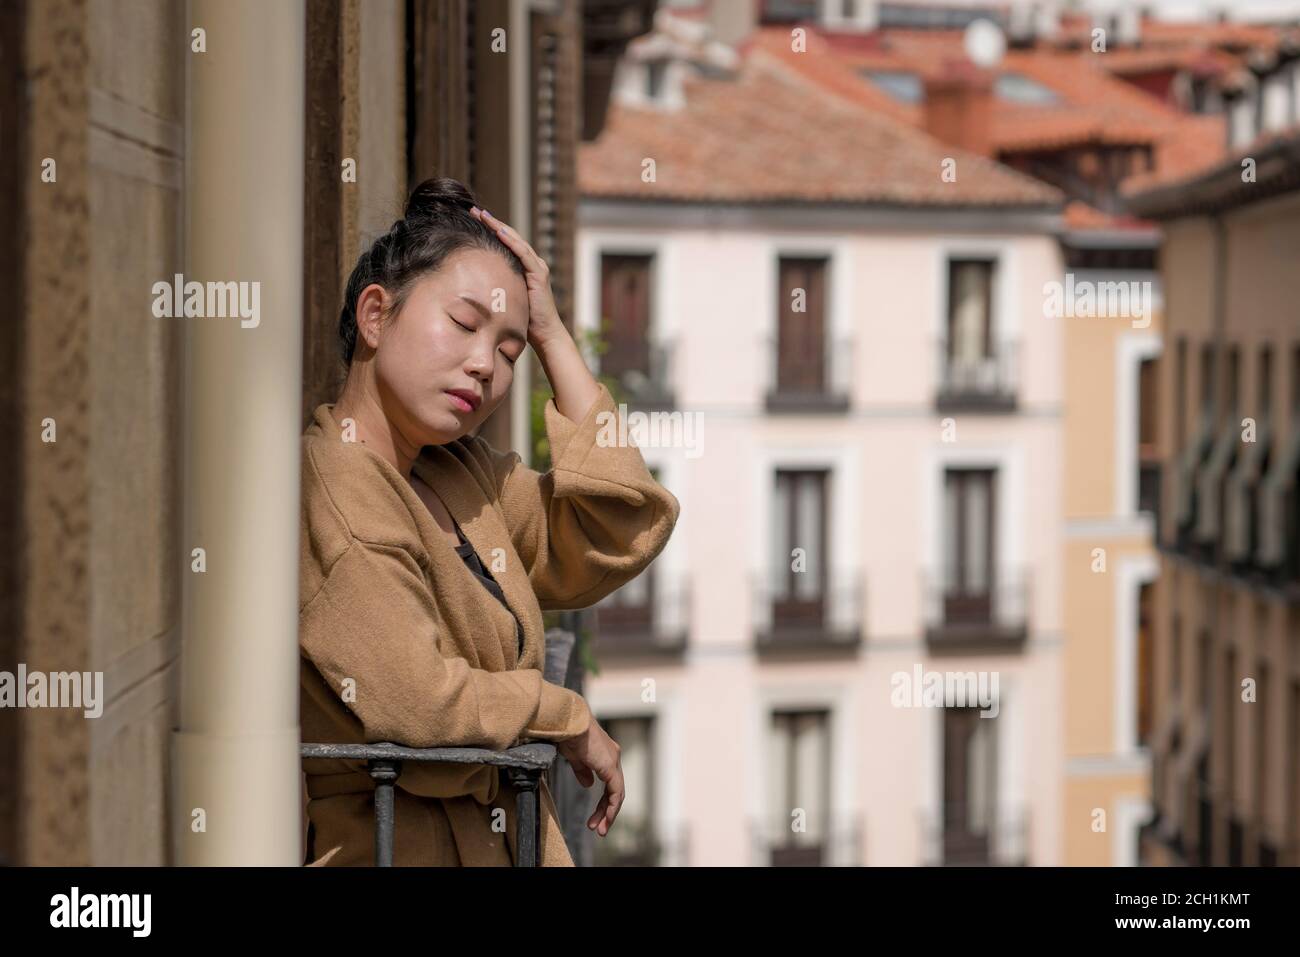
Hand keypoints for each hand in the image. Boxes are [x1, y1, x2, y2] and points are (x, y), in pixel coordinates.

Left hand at [469, 206, 566, 352]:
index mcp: (524, 267)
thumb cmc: (524, 320)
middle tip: (474, 210)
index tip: (473, 219)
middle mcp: (532, 263)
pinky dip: (511, 242)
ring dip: (499, 227)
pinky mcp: (539, 275)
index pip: (505, 243)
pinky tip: (499, 231)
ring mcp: (537, 267)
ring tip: (483, 216)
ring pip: (516, 241)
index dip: (490, 230)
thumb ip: (495, 287)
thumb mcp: (505, 298)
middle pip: (509, 237)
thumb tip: (472, 284)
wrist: (544, 333)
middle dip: (492, 223)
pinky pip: (523, 254)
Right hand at [556, 718, 624, 836]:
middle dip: (605, 812)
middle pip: (614, 791)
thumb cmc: (567, 734)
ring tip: (600, 829)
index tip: (594, 819)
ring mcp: (613, 761)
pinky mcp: (609, 766)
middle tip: (598, 829)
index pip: (609, 784)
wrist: (568, 722)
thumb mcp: (574, 757)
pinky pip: (616, 792)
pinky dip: (611, 807)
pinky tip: (606, 818)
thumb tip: (589, 785)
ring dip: (609, 814)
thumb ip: (583, 771)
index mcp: (605, 755)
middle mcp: (613, 757)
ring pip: (617, 794)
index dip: (602, 803)